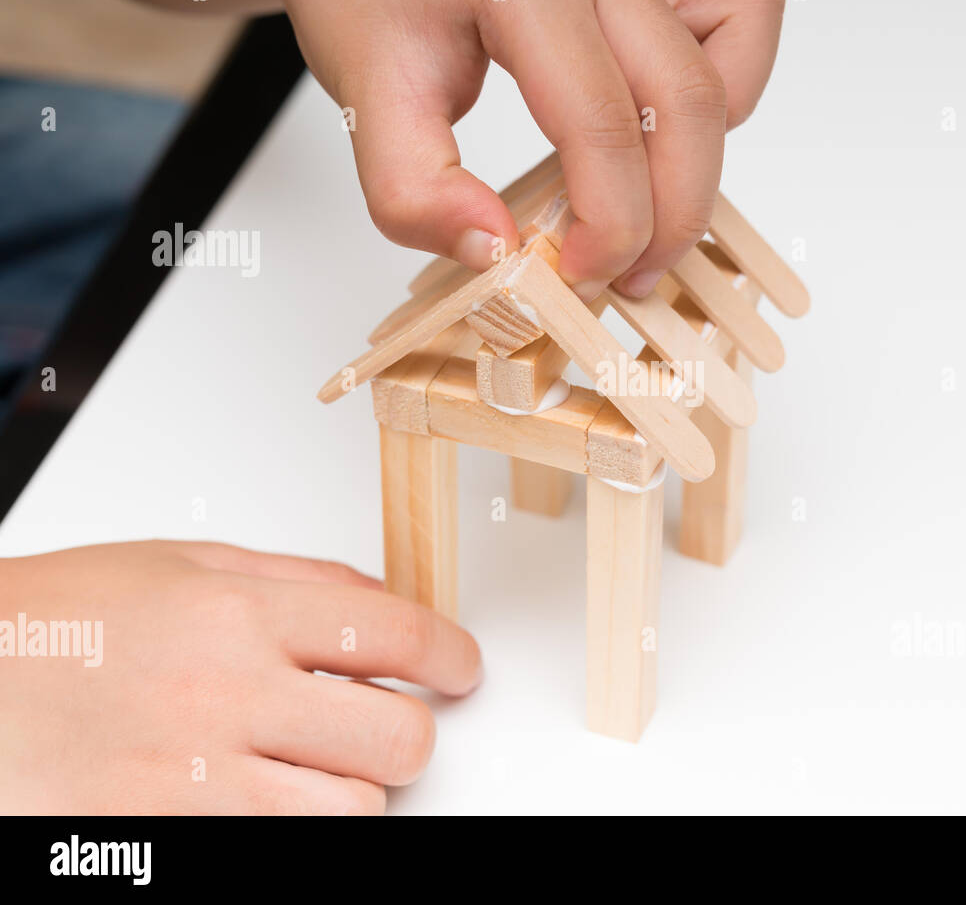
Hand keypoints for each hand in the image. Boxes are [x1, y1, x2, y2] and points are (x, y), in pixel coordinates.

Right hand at [0, 540, 480, 813]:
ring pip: (354, 810)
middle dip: (410, 731)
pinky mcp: (167, 836)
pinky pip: (281, 847)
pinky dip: (293, 826)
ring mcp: (197, 777)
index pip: (397, 633)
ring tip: (316, 766)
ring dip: (354, 790)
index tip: (460, 668)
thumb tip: (382, 603)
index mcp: (238, 611)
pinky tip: (266, 796)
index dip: (451, 654)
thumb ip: (297, 579)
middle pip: (396, 735)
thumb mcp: (183, 563)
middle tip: (388, 723)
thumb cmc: (61, 618)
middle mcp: (227, 692)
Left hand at [250, 0, 785, 297]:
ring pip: (736, 41)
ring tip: (652, 195)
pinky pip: (741, 1)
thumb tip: (498, 254)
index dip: (608, 229)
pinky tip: (661, 118)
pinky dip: (729, 71)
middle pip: (687, 103)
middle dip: (673, 216)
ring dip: (708, 143)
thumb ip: (413, 189)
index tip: (580, 279)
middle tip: (627, 274)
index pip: (602, 128)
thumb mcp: (364, 91)